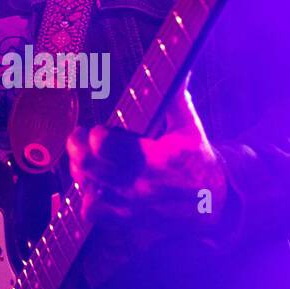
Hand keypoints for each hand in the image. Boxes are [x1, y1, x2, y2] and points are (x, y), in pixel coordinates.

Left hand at [66, 86, 228, 232]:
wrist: (214, 205)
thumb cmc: (199, 160)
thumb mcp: (190, 128)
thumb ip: (177, 98)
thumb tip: (180, 67)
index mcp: (157, 157)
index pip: (106, 145)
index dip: (95, 135)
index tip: (98, 130)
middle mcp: (141, 184)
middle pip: (88, 167)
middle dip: (75, 147)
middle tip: (77, 137)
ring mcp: (133, 206)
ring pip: (86, 190)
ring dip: (79, 173)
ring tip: (83, 160)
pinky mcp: (128, 221)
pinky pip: (93, 213)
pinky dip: (86, 198)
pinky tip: (93, 185)